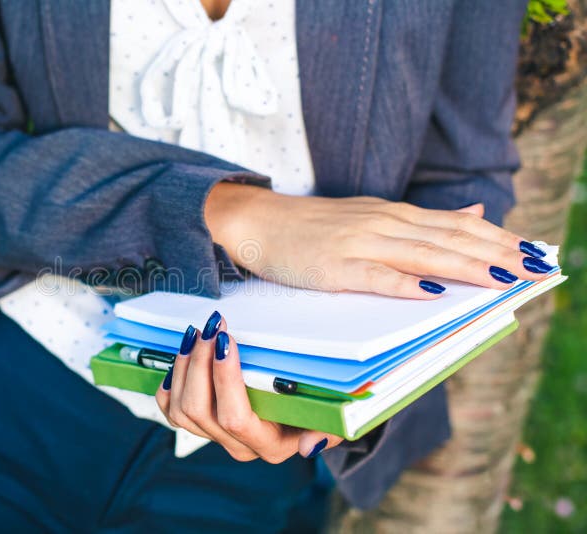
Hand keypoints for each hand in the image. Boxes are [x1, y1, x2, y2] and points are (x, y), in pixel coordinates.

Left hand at [155, 311, 341, 461]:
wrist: (308, 414)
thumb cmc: (320, 409)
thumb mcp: (334, 419)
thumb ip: (327, 431)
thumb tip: (311, 446)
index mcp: (270, 445)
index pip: (235, 418)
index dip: (225, 379)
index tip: (227, 341)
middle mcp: (240, 446)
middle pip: (200, 410)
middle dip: (200, 363)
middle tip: (211, 328)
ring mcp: (216, 438)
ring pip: (181, 409)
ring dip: (184, 366)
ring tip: (198, 333)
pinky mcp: (201, 426)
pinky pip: (171, 410)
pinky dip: (171, 382)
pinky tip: (183, 356)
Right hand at [204, 183, 554, 297]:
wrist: (259, 222)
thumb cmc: (314, 227)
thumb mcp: (373, 214)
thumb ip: (423, 220)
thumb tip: (474, 215)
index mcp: (394, 215)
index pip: (457, 227)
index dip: (498, 240)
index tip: (534, 254)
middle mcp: (383, 224)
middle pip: (448, 240)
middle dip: (494, 255)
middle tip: (534, 269)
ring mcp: (358, 245)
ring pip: (420, 255)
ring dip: (463, 267)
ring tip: (500, 280)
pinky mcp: (333, 268)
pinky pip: (373, 276)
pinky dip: (402, 284)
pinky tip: (429, 293)